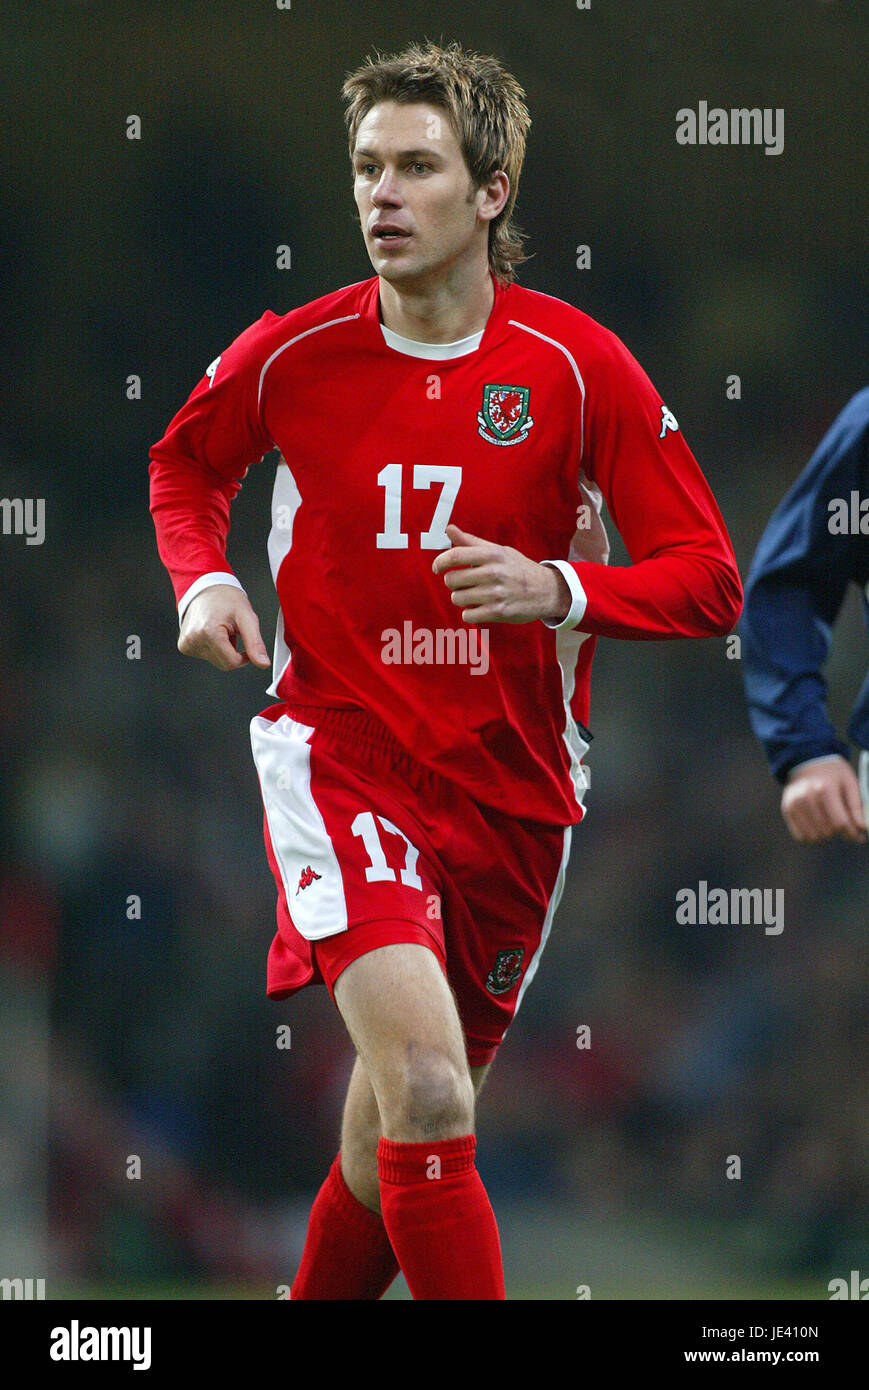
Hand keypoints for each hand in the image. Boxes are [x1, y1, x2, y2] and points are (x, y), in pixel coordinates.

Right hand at [178, 584, 270, 670]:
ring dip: (223, 649)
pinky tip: (212, 632)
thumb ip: (255, 643)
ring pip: (215, 661)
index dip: (244, 658)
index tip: (247, 645)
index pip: (231, 663)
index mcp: (209, 632)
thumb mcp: (247, 618)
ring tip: (222, 630)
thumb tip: (263, 663)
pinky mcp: (184, 646)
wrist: (206, 587)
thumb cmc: (226, 598)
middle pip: (223, 664)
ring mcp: (186, 643)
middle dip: (233, 652)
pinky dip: (213, 647)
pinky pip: (206, 656)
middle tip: (233, 632)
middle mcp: (193, 639)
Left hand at [432, 525, 570, 624]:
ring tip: (474, 595)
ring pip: (457, 598)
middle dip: (453, 583)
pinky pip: (468, 615)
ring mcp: (496, 593)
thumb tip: (449, 529)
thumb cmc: (518, 568)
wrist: (547, 590)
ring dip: (461, 598)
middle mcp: (494, 573)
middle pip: (452, 580)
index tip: (436, 568)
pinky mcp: (498, 612)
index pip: (456, 555)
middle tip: (463, 583)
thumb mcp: (499, 551)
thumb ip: (472, 542)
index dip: (440, 562)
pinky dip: (470, 613)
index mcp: (492, 555)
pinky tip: (480, 607)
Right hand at [780, 756, 866, 842]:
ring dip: (825, 834)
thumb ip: (856, 806)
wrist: (807, 761)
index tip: (859, 836)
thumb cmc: (833, 773)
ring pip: (815, 836)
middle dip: (839, 831)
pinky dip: (811, 835)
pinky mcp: (787, 809)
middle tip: (842, 823)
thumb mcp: (849, 783)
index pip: (840, 822)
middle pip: (828, 831)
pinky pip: (801, 836)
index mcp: (825, 789)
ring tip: (829, 822)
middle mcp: (806, 797)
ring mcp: (794, 804)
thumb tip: (861, 828)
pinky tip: (817, 825)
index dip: (852, 833)